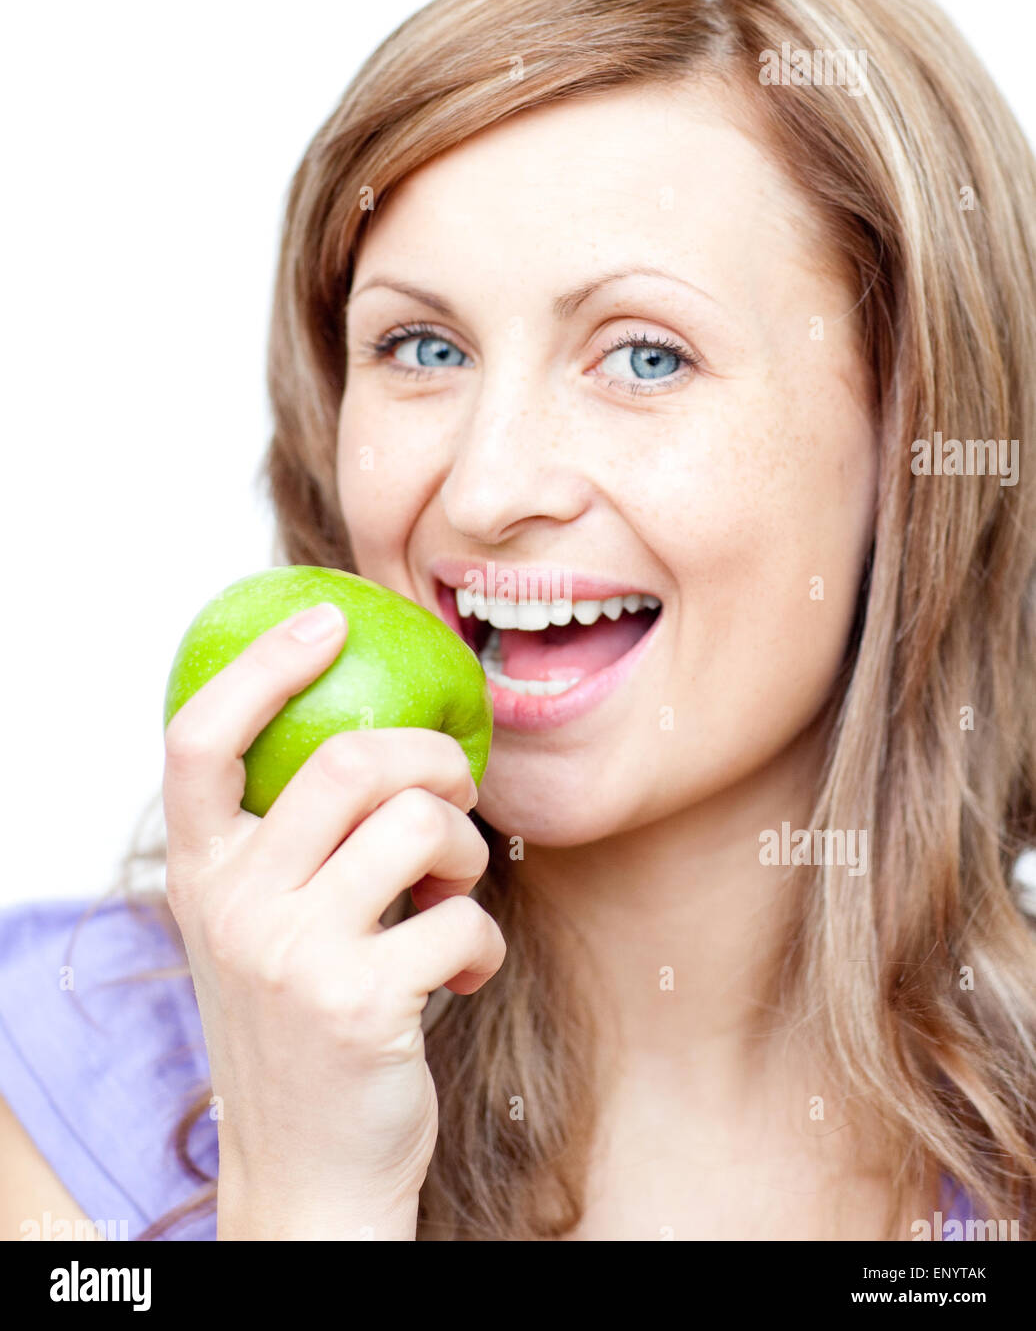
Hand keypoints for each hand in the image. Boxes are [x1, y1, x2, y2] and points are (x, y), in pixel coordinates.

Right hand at [161, 602, 505, 1238]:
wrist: (307, 1170)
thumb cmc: (303, 1025)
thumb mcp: (265, 927)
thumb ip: (292, 846)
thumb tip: (384, 743)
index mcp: (201, 873)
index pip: (200, 739)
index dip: (262, 667)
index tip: (327, 621)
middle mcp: (232, 904)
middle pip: (348, 760)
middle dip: (432, 758)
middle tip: (456, 790)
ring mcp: (291, 954)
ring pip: (420, 826)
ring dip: (467, 852)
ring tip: (455, 893)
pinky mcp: (360, 1002)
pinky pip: (462, 919)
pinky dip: (482, 942)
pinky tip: (461, 975)